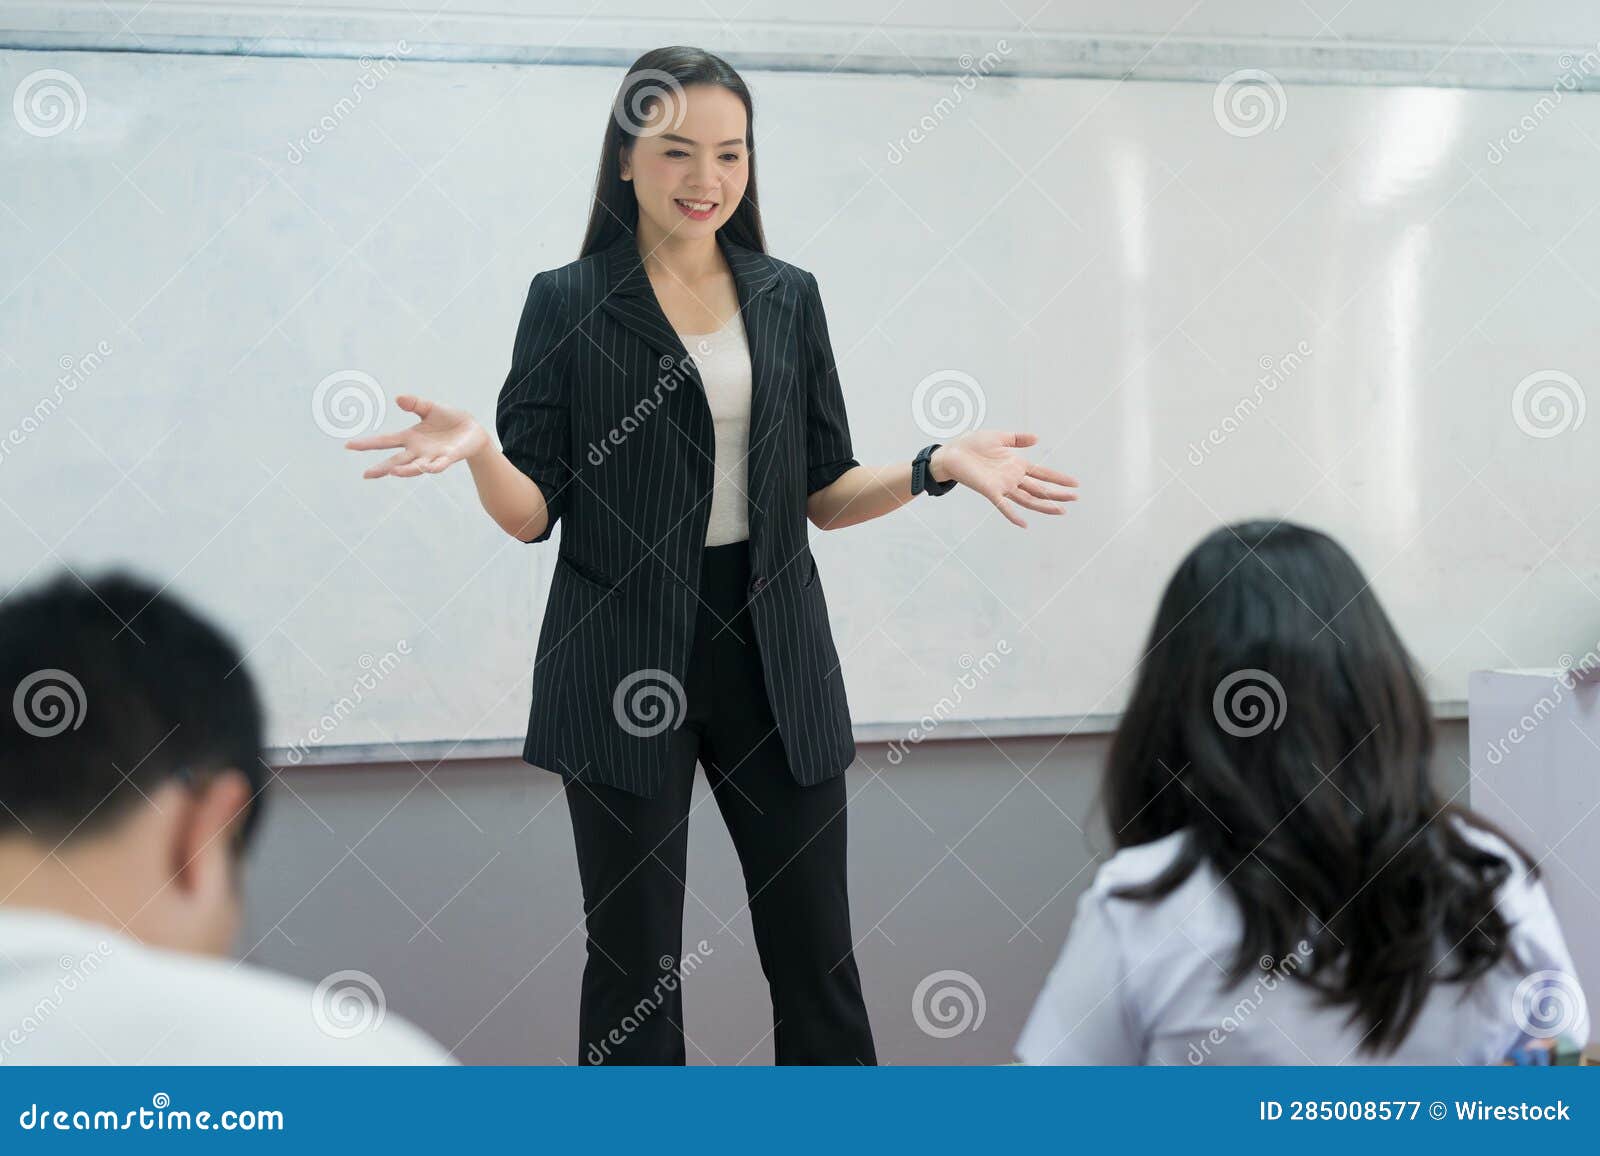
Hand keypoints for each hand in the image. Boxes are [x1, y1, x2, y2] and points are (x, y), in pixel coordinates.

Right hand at [345, 395, 488, 477]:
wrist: (472, 430)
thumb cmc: (449, 419)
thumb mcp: (430, 408)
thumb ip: (414, 404)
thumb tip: (398, 398)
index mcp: (410, 438)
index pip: (385, 441)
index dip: (367, 443)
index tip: (348, 445)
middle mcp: (418, 451)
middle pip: (396, 461)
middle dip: (382, 468)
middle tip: (366, 474)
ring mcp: (432, 456)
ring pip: (416, 466)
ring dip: (405, 470)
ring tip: (392, 472)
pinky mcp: (448, 458)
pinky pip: (439, 464)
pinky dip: (432, 467)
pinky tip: (426, 468)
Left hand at [930, 431, 1078, 527]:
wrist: (951, 452)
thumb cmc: (972, 444)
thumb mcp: (999, 437)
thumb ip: (1017, 439)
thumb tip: (1037, 438)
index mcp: (1016, 465)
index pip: (1042, 473)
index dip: (1058, 478)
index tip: (1075, 483)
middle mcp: (1012, 478)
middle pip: (1040, 488)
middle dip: (1058, 493)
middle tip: (1075, 498)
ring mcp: (1003, 486)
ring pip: (1028, 499)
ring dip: (1044, 505)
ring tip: (1060, 510)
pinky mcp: (990, 491)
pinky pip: (1003, 506)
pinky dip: (1013, 515)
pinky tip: (1024, 523)